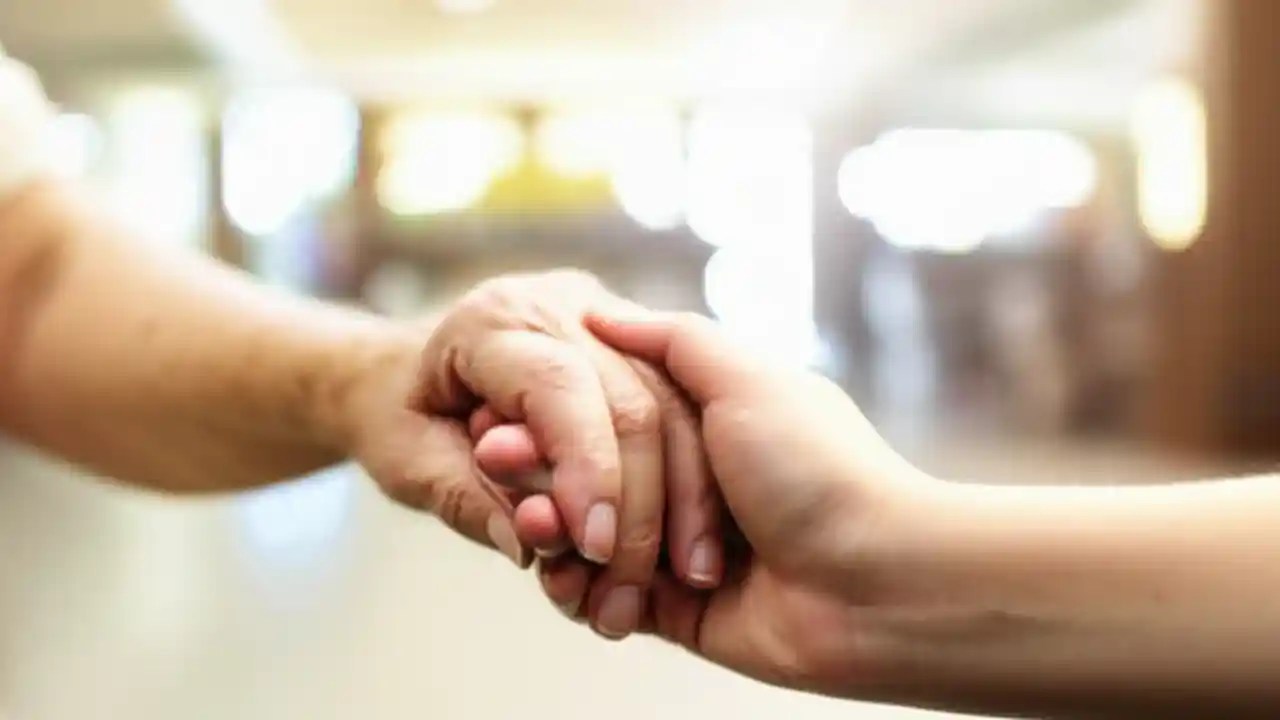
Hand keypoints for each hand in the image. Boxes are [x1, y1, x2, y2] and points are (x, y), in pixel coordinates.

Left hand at [347, 272, 724, 639]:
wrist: (406, 372)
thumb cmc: (400, 414)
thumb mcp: (406, 462)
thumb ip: (468, 498)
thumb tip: (534, 545)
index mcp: (493, 319)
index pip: (559, 388)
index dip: (588, 469)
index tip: (593, 548)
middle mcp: (562, 304)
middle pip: (632, 402)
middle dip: (638, 509)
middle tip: (625, 596)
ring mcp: (610, 318)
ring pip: (676, 410)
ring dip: (680, 508)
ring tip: (661, 590)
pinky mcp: (640, 347)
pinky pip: (687, 414)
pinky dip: (690, 487)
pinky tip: (684, 551)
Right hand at [481, 311, 938, 696]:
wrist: (872, 583)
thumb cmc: (814, 468)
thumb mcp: (744, 378)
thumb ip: (672, 341)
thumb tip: (600, 310)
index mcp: (703, 420)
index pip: (601, 413)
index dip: (546, 419)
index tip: (499, 418)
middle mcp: (688, 480)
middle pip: (586, 477)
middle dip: (539, 479)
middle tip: (498, 473)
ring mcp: (679, 546)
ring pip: (588, 540)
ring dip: (556, 539)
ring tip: (538, 535)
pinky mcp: (678, 609)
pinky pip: (607, 598)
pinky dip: (580, 593)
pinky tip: (567, 584)